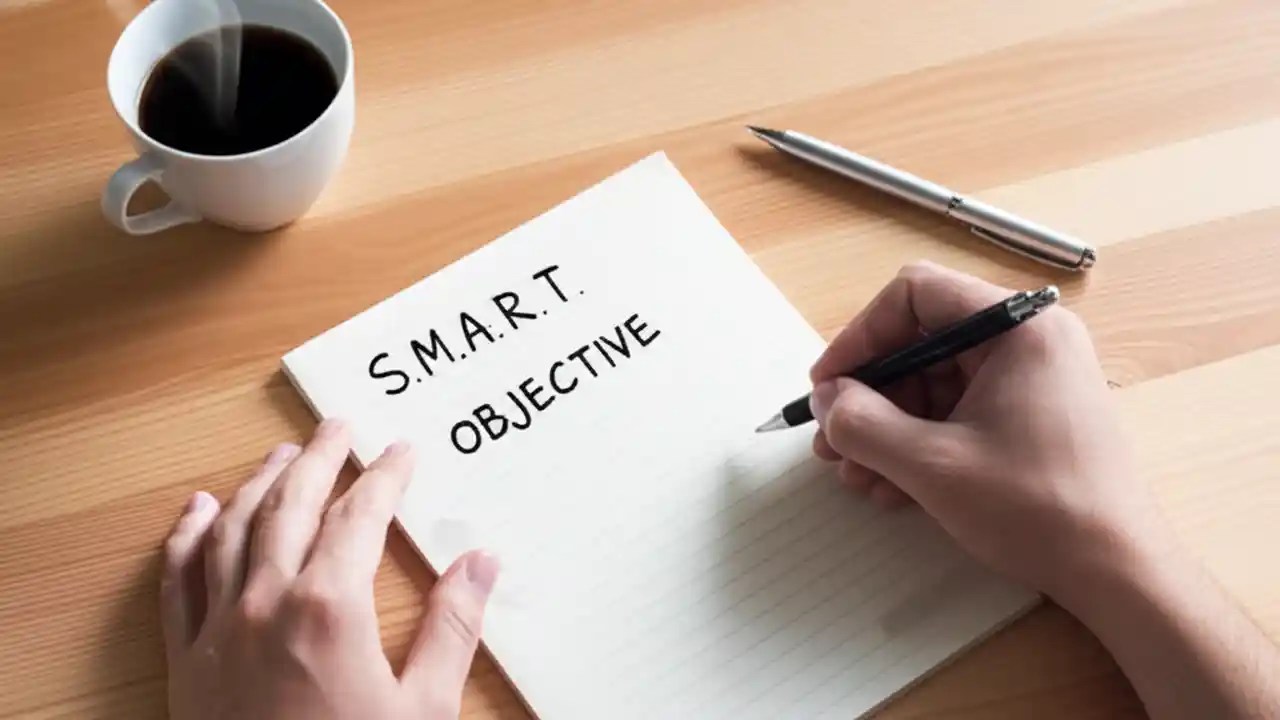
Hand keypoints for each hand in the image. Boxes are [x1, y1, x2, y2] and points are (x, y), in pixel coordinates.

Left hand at [160, 420, 498, 719]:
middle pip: (291, 504)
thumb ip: (453, 629)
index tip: (402, 453)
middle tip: (340, 427)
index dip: (384, 477)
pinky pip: (177, 581)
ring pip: (231, 529)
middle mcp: (264, 603)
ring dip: (258, 483)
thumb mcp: (424, 709)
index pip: (360, 515)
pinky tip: (196, 510)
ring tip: (282, 455)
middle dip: (319, 458)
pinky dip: (185, 538)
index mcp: (328, 608)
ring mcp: (217, 630)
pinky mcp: (185, 663)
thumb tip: (482, 564)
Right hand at [809, 262, 1168, 600]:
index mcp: (1017, 327)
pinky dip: (919, 443)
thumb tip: (825, 400)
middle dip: (869, 395)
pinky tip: (890, 486)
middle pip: (921, 342)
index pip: (915, 294)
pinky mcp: (1030, 416)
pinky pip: (958, 411)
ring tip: (856, 475)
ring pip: (933, 383)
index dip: (860, 337)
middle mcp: (1028, 340)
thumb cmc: (1036, 508)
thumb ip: (864, 424)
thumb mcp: (932, 465)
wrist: (1116, 571)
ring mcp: (1031, 379)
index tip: (828, 387)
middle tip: (833, 442)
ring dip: (886, 427)